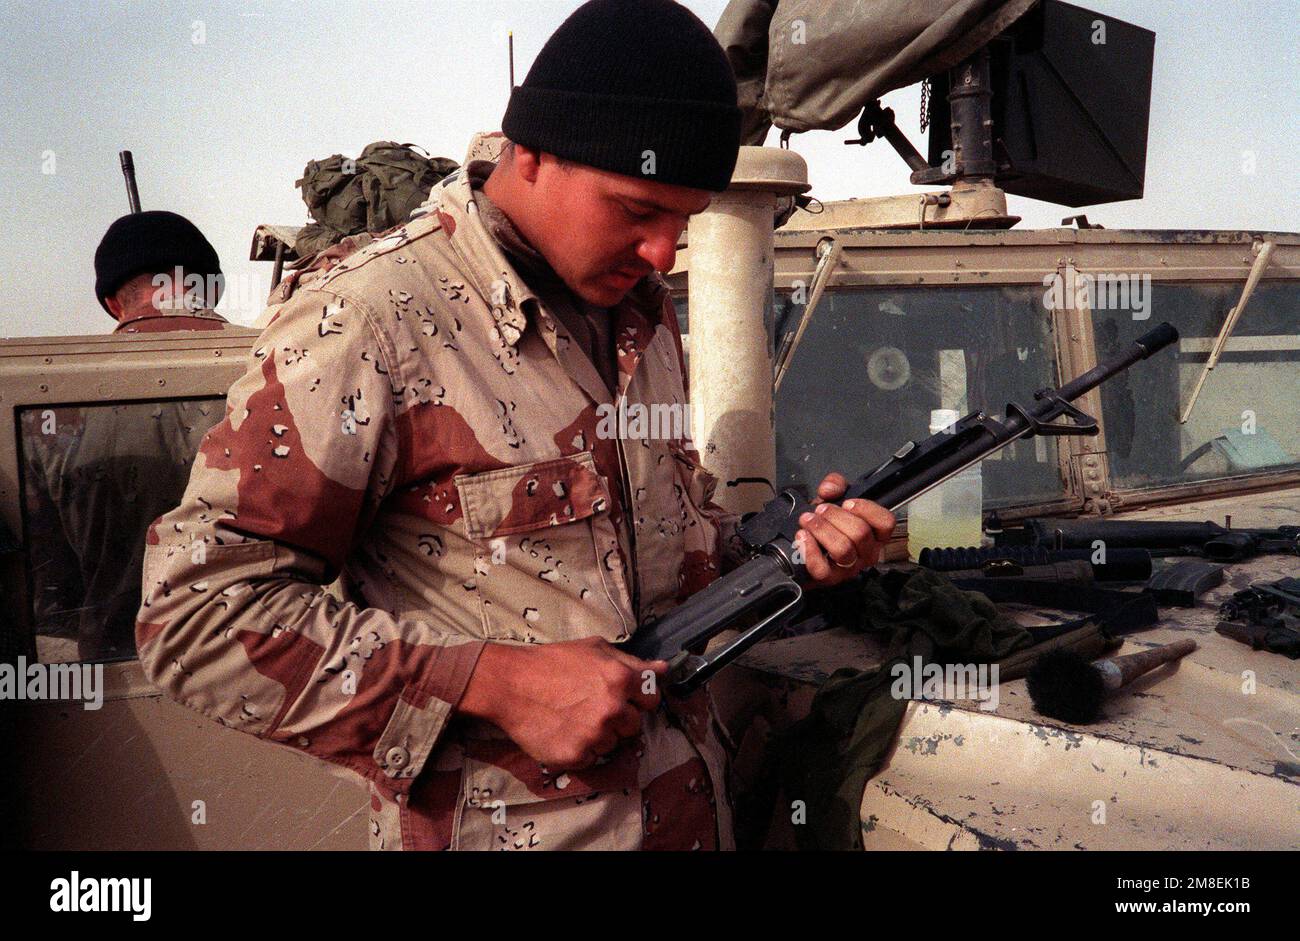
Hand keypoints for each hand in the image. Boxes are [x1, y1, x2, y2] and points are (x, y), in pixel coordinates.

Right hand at [457, 636, 666, 770]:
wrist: (510, 684)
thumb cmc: (553, 662)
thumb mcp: (594, 649)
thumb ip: (632, 662)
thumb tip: (662, 670)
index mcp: (621, 679)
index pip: (653, 699)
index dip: (638, 698)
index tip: (623, 697)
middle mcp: (612, 709)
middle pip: (635, 726)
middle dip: (619, 718)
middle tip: (592, 706)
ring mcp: (594, 735)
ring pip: (614, 744)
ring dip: (600, 735)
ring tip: (575, 717)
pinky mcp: (576, 756)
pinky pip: (592, 759)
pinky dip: (582, 749)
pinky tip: (565, 730)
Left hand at [795, 471, 895, 586]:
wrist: (803, 546)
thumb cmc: (825, 524)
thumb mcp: (832, 498)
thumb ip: (835, 484)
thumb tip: (830, 488)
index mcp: (874, 533)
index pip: (886, 522)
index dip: (867, 509)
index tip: (847, 503)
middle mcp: (866, 552)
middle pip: (861, 533)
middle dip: (835, 516)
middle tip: (820, 510)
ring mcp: (849, 567)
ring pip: (843, 549)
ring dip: (822, 529)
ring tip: (808, 520)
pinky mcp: (829, 578)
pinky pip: (822, 568)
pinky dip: (809, 549)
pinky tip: (802, 536)